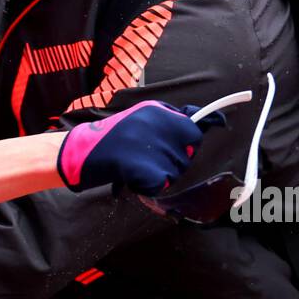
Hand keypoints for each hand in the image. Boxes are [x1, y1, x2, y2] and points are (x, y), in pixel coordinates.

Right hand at [57, 101, 214, 194]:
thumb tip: (207, 121)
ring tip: (139, 165)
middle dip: (176, 160)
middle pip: (187, 155)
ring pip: (176, 172)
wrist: (83, 152)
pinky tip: (135, 177)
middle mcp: (159, 127)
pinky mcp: (148, 170)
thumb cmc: (113, 137)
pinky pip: (162, 185)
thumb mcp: (142, 116)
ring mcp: (154, 149)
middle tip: (152, 157)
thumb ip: (171, 119)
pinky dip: (150, 186)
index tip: (214, 132)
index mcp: (158, 112)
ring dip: (163, 174)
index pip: (195, 128)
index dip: (197, 138)